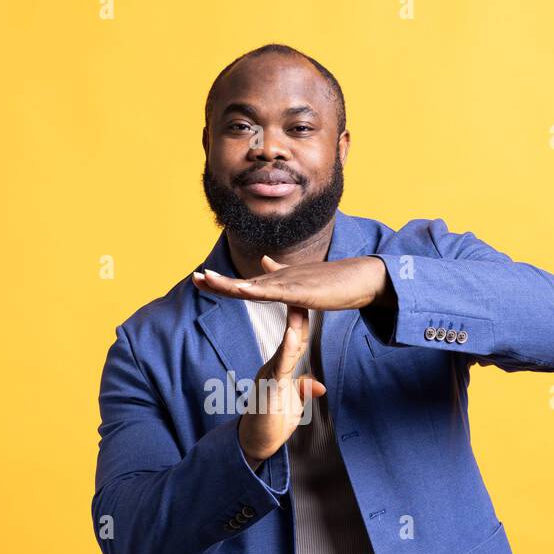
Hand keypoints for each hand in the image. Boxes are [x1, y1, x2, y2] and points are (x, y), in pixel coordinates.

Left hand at [192, 254, 393, 310]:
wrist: (359, 279)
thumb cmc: (332, 282)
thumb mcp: (300, 282)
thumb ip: (281, 273)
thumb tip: (264, 261)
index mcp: (278, 281)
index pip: (243, 284)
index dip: (221, 282)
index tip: (200, 279)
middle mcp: (280, 279)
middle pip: (242, 282)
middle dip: (217, 281)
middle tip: (194, 278)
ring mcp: (290, 284)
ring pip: (254, 285)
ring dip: (230, 284)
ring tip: (207, 280)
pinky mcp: (302, 291)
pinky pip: (276, 292)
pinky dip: (257, 289)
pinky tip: (242, 289)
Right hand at [194, 257, 326, 468]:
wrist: (255, 445)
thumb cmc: (273, 425)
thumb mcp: (294, 406)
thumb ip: (303, 391)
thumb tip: (318, 385)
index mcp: (282, 367)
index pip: (297, 337)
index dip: (303, 315)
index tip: (310, 294)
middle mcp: (275, 366)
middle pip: (291, 333)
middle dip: (295, 308)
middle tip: (297, 283)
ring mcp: (272, 375)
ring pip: (285, 344)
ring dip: (292, 322)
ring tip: (299, 300)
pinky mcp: (271, 387)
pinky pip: (282, 364)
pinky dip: (289, 348)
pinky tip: (295, 332)